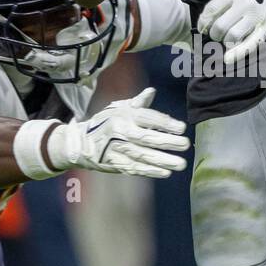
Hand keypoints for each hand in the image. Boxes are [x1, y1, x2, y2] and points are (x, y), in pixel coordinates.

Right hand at [50, 88, 189, 178]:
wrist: (79, 142)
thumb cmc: (105, 123)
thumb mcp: (118, 108)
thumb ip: (138, 103)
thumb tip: (152, 92)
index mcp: (124, 115)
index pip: (147, 118)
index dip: (165, 123)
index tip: (182, 128)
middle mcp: (120, 131)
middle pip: (146, 138)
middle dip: (167, 142)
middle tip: (186, 145)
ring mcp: (115, 149)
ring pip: (142, 155)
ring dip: (162, 160)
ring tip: (180, 164)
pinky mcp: (113, 164)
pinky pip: (134, 168)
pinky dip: (150, 171)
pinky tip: (165, 173)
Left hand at [197, 0, 265, 65]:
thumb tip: (208, 17)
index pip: (212, 10)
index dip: (203, 22)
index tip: (203, 28)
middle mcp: (245, 4)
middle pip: (220, 26)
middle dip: (214, 34)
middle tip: (216, 35)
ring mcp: (256, 18)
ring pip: (232, 36)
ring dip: (225, 42)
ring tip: (226, 40)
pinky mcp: (265, 29)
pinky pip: (250, 44)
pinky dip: (237, 53)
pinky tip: (228, 58)